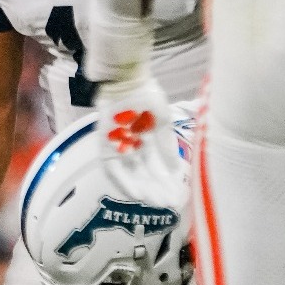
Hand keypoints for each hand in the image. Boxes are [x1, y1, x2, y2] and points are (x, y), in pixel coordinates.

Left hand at [96, 77, 187, 209]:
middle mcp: (131, 149)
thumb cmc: (145, 97)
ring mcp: (117, 150)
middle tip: (170, 203)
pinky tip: (138, 194)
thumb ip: (167, 147)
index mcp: (145, 142)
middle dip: (158, 190)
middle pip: (144, 175)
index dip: (167, 182)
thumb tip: (177, 169)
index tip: (179, 194)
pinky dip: (125, 183)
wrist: (125, 81)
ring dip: (143, 190)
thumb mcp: (162, 124)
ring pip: (131, 176)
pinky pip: (113, 171)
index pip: (157, 168)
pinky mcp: (104, 149)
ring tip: (156, 202)